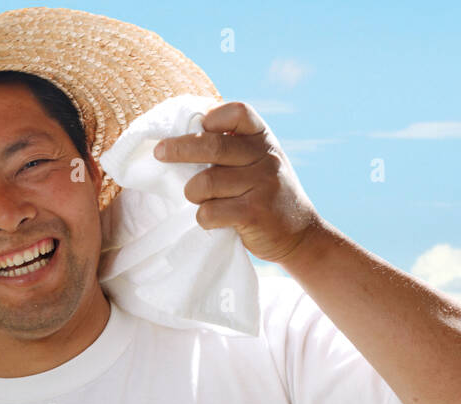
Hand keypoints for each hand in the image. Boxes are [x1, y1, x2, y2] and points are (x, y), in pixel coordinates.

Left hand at [153, 100, 321, 264]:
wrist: (300, 234)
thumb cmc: (265, 193)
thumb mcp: (259, 161)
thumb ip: (232, 146)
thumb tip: (181, 132)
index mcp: (263, 139)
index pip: (237, 112)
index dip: (213, 117)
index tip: (200, 128)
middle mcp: (266, 158)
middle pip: (213, 146)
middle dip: (179, 149)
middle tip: (160, 153)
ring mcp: (262, 186)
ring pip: (206, 182)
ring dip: (192, 192)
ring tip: (197, 198)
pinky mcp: (254, 214)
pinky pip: (211, 212)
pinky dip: (203, 217)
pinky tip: (210, 219)